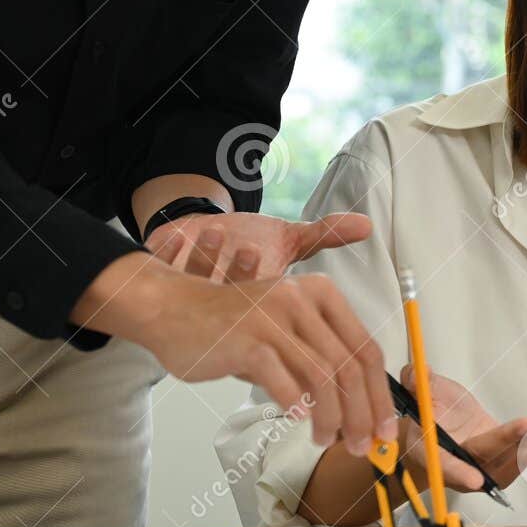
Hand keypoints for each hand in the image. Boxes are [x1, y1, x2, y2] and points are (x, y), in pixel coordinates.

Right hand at [72, 254, 396, 453]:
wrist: (174, 309)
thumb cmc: (236, 327)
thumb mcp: (289, 329)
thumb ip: (323, 357)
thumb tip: (362, 407)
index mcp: (322, 295)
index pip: (368, 350)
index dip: (381, 395)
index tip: (385, 427)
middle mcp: (302, 300)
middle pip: (350, 367)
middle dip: (362, 414)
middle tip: (361, 444)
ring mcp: (274, 318)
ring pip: (323, 377)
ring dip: (330, 418)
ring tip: (325, 439)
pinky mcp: (247, 339)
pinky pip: (283, 380)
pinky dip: (294, 404)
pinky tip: (296, 420)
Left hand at [144, 211, 371, 282]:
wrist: (205, 234)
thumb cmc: (250, 240)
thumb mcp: (290, 237)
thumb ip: (326, 234)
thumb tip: (366, 224)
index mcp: (258, 302)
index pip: (260, 302)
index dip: (256, 278)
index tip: (259, 252)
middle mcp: (225, 301)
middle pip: (227, 296)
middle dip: (233, 271)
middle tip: (244, 248)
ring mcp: (193, 288)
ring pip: (193, 281)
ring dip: (201, 258)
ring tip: (211, 231)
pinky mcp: (165, 273)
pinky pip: (161, 266)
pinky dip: (167, 249)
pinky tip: (175, 234)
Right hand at [395, 365, 526, 493]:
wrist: (439, 432)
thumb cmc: (427, 415)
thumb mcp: (418, 394)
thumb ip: (417, 383)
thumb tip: (418, 371)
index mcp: (431, 455)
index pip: (444, 466)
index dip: (459, 474)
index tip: (474, 481)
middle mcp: (461, 468)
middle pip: (486, 460)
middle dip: (510, 443)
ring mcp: (484, 469)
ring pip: (511, 461)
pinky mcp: (504, 463)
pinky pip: (524, 453)